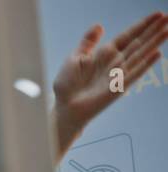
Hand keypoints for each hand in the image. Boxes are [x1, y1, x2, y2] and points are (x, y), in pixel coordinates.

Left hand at [51, 12, 167, 161]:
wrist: (64, 106)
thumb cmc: (67, 84)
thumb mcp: (75, 58)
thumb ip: (88, 42)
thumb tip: (99, 25)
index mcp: (105, 53)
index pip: (128, 35)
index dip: (142, 25)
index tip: (157, 14)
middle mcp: (116, 62)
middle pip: (138, 42)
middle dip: (153, 30)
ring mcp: (119, 74)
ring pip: (140, 54)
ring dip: (154, 42)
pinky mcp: (118, 87)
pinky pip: (134, 73)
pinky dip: (145, 64)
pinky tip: (157, 53)